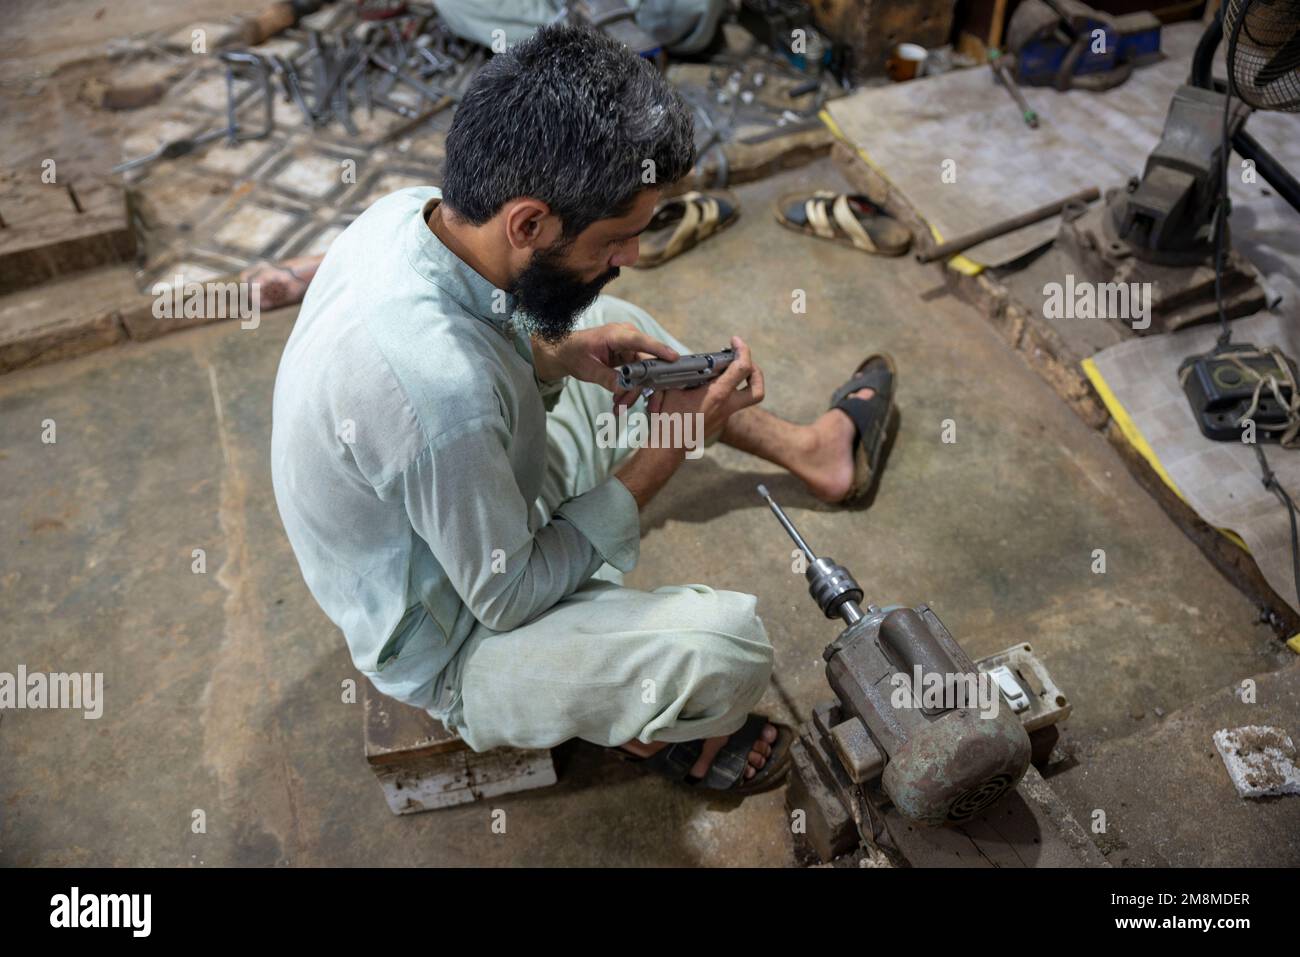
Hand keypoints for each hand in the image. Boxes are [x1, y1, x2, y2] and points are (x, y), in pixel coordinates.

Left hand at [531, 323, 678, 406]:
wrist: (565, 353)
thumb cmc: (574, 353)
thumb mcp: (587, 368)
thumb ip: (606, 377)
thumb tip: (622, 388)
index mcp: (617, 334)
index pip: (642, 341)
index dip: (659, 350)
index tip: (674, 359)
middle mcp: (628, 339)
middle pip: (648, 363)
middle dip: (644, 386)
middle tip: (640, 405)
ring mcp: (630, 349)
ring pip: (643, 374)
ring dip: (634, 393)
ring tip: (619, 407)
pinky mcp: (629, 359)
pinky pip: (637, 376)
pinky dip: (630, 390)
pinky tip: (620, 402)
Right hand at [658, 336, 763, 439]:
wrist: (669, 446)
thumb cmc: (669, 419)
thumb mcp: (673, 390)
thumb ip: (684, 374)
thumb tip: (684, 363)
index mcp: (717, 394)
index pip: (742, 367)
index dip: (743, 349)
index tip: (735, 341)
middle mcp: (726, 406)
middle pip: (757, 389)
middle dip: (756, 372)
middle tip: (743, 361)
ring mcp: (725, 416)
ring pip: (746, 397)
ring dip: (744, 382)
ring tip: (730, 371)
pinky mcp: (720, 421)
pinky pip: (731, 403)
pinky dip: (726, 391)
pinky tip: (710, 387)